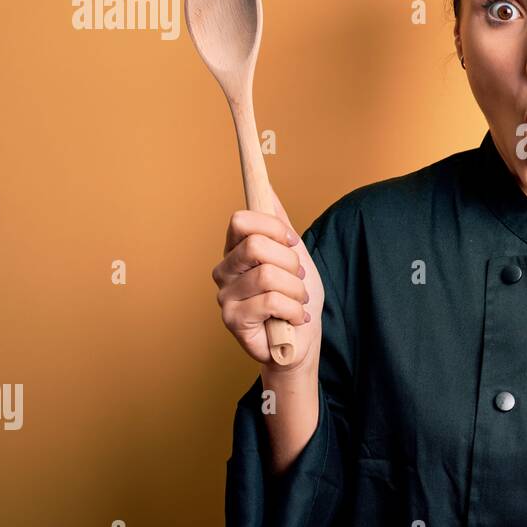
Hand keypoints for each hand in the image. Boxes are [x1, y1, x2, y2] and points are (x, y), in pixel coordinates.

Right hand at [212, 187, 324, 372]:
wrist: (303, 339)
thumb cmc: (296, 297)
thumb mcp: (293, 253)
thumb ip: (277, 221)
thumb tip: (266, 186)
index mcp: (236, 250)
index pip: (241, 220)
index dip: (272, 227)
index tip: (291, 241)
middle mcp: (224, 270)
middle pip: (255, 245)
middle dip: (290, 262)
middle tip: (297, 279)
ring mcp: (225, 296)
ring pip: (267, 275)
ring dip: (296, 290)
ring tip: (297, 301)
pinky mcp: (232, 320)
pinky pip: (271, 301)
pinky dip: (293, 309)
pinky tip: (294, 318)